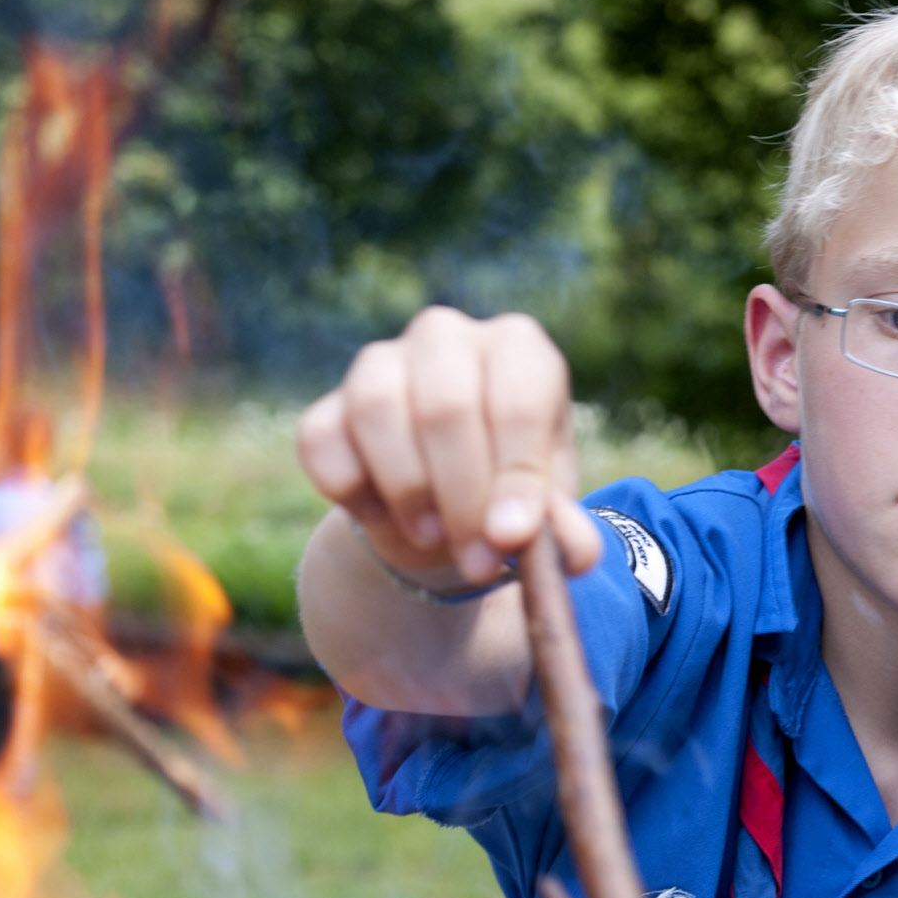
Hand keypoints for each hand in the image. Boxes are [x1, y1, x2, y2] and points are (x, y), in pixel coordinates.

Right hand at [297, 306, 604, 590]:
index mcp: (519, 351)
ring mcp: (380, 361)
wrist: (439, 517)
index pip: (518, 400)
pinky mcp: (328, 404)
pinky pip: (321, 440)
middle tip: (478, 560)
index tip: (512, 538)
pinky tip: (379, 515)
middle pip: (446, 406)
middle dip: (462, 498)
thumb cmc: (506, 498)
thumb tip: (576, 552)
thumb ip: (566, 534)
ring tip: (433, 537)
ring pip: (377, 410)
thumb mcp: (547, 518)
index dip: (515, 475)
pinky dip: (350, 490)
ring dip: (408, 490)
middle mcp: (448, 336)